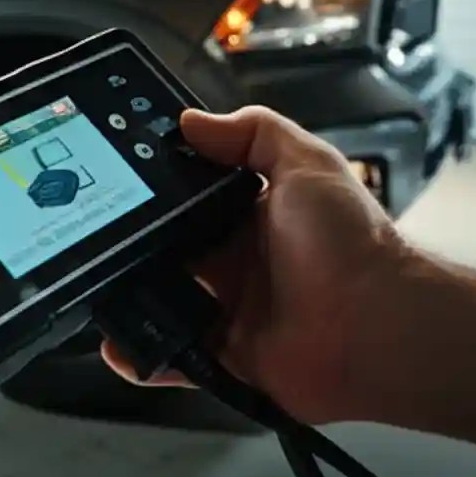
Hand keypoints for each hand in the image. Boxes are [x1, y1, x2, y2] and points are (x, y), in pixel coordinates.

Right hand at [102, 107, 412, 423]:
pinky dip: (146, 356)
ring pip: (162, 304)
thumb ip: (254, 132)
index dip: (155, 191)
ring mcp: (230, 310)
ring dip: (130, 300)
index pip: (190, 198)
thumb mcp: (307, 163)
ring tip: (95, 289)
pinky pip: (175, 357)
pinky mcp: (227, 357)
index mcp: (252, 214)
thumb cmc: (354, 244)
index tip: (117, 182)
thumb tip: (192, 120)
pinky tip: (123, 346)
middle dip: (132, 246)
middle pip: (167, 251)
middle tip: (96, 236)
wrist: (380, 326)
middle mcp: (237, 261)